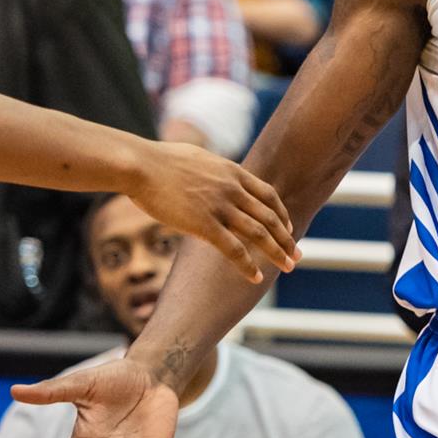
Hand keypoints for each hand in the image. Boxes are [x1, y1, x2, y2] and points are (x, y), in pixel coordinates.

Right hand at [128, 140, 296, 283]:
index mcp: (232, 172)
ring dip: (276, 252)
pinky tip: (256, 278)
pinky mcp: (204, 224)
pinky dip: (247, 266)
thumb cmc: (159, 161)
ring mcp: (220, 206)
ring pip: (258, 233)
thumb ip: (212, 172)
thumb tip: (212, 177)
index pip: (268, 195)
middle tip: (297, 256)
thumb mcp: (197, 159)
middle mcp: (232, 189)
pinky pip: (233, 249)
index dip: (281, 214)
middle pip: (270, 216)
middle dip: (286, 239)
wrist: (139, 164)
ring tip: (287, 268)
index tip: (288, 228)